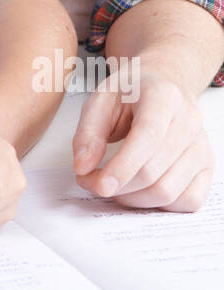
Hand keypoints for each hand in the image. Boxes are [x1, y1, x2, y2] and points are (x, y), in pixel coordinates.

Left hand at [73, 67, 213, 210]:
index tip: (99, 184)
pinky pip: (189, 200)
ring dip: (132, 198)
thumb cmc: (132, 92)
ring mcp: (201, 145)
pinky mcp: (207, 165)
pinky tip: (141, 190)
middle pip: (153, 172)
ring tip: (113, 184)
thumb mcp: (101, 98)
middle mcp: (190, 121)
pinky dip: (160, 205)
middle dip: (117, 186)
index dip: (122, 167)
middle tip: (90, 181)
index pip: (148, 138)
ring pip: (168, 191)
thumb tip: (83, 167)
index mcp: (164, 96)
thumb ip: (88, 132)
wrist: (163, 84)